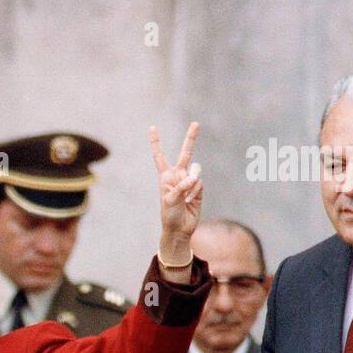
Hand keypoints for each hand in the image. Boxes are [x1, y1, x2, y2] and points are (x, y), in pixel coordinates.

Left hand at [148, 122, 202, 271]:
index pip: (160, 155)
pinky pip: (201, 184)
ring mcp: (190, 181)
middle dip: (191, 138)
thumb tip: (194, 178)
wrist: (180, 229)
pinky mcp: (199, 189)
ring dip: (192, 182)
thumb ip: (181, 186)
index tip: (152, 127)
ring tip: (186, 196)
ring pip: (196, 171)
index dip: (156, 142)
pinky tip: (192, 201)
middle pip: (185, 153)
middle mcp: (178, 175)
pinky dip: (197, 192)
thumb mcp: (170, 200)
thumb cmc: (169, 214)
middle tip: (196, 123)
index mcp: (165, 176)